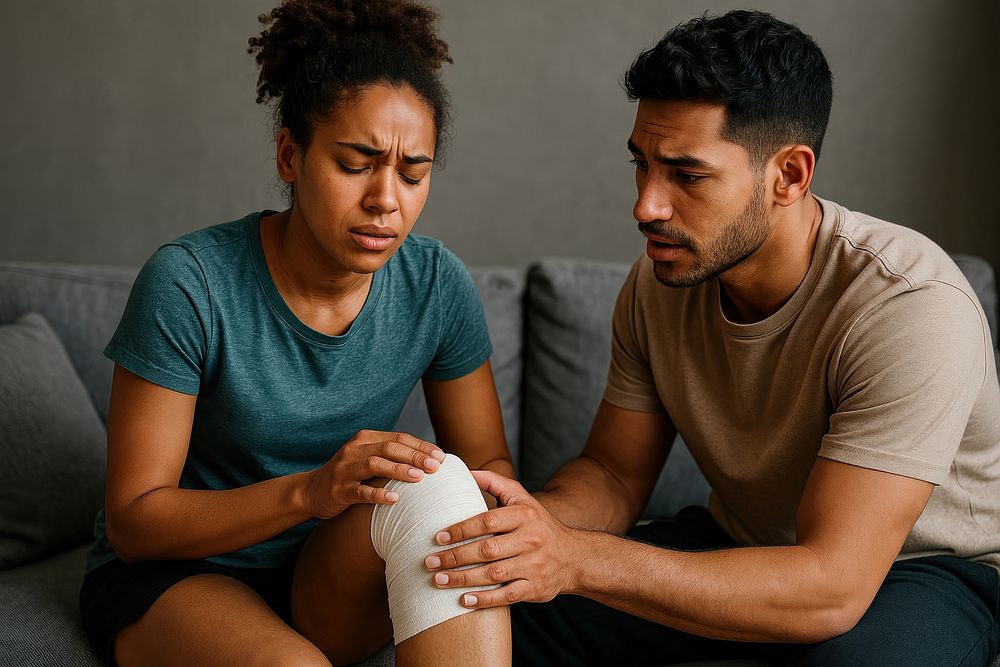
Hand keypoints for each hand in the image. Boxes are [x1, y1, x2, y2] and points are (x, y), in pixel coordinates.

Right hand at [302, 430, 443, 519]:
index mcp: (365, 439)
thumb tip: (430, 460)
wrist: (311, 491)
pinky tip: (394, 499)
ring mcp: (344, 470)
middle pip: (389, 448)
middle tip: (436, 467)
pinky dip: (377, 495)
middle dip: (415, 456)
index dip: (421, 446)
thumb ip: (392, 456)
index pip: (398, 438)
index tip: (441, 457)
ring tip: (419, 478)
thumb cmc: (349, 476)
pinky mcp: (338, 491)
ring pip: (374, 465)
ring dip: (398, 470)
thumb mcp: (368, 459)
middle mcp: (354, 450)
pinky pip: (359, 492)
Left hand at [423, 470, 578, 608]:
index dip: (461, 530)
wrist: (574, 557)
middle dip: (455, 557)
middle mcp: (531, 540)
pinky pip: (507, 596)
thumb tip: (467, 470)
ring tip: (438, 580)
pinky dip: (485, 599)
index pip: (488, 522)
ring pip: (493, 574)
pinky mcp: (535, 588)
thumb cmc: (539, 525)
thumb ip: (495, 483)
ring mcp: (533, 565)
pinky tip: (464, 600)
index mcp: (525, 516)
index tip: (438, 537)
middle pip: (487, 549)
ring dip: (462, 579)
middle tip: (430, 562)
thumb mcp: (523, 499)